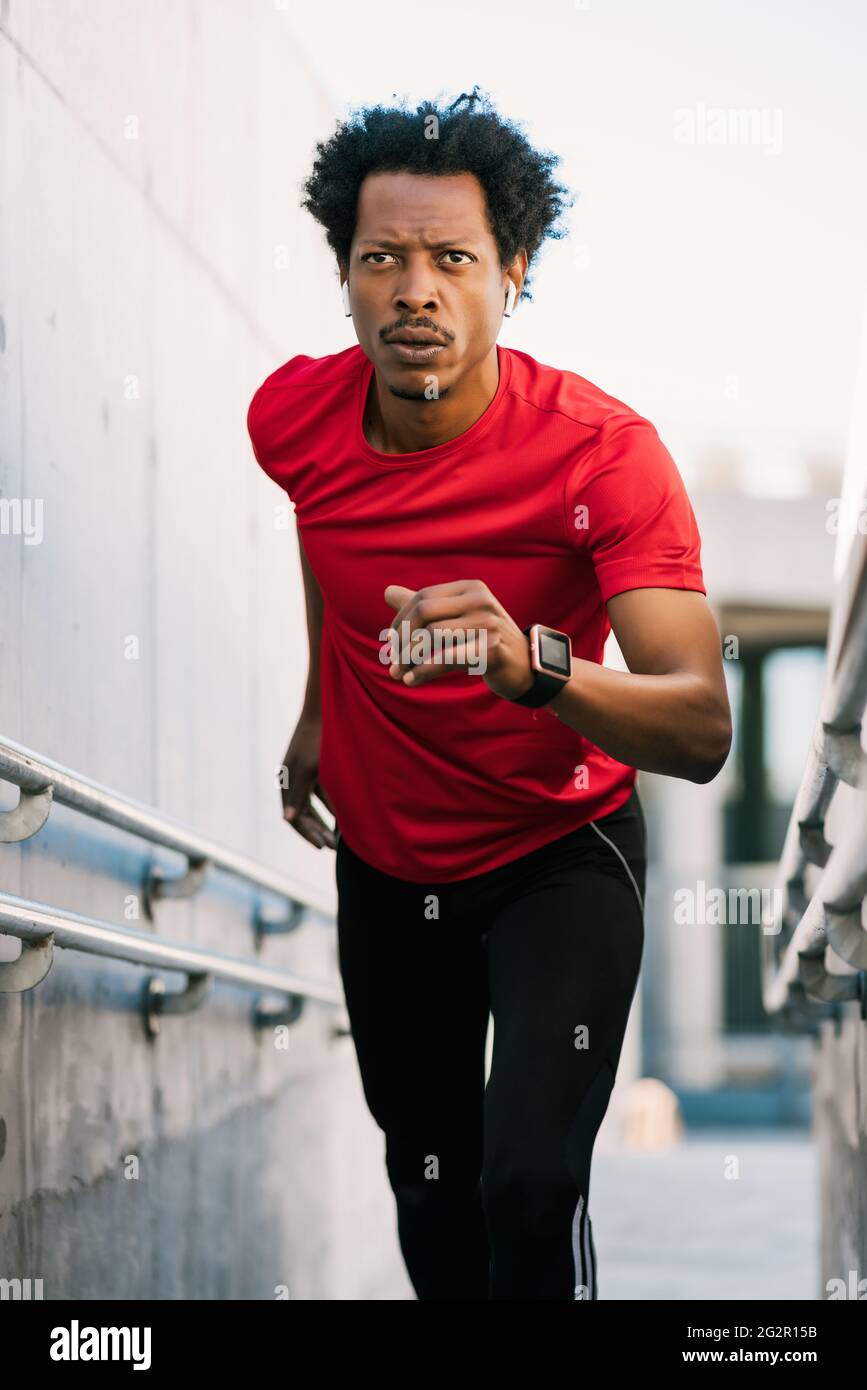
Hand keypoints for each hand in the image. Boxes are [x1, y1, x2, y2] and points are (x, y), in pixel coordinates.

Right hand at [278, 711, 337, 849]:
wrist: (326, 709)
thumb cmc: (318, 739)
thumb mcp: (311, 769)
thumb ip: (300, 795)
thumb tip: (287, 819)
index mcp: (287, 781)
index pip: (294, 817)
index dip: (308, 833)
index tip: (323, 847)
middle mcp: (292, 780)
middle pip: (303, 814)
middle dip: (317, 831)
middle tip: (334, 847)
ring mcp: (303, 774)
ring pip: (313, 805)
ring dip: (325, 821)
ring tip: (339, 838)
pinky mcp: (315, 768)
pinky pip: (322, 793)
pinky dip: (332, 805)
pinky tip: (345, 816)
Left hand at [383, 580, 533, 699]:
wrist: (525, 667)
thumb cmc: (485, 642)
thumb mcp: (456, 620)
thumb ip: (424, 606)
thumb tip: (387, 591)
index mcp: (469, 588)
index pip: (422, 598)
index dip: (400, 621)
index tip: (390, 644)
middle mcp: (480, 600)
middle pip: (423, 613)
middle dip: (401, 639)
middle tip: (393, 663)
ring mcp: (488, 623)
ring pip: (432, 636)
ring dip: (409, 659)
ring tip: (398, 674)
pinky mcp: (493, 650)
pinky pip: (447, 658)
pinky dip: (424, 671)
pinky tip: (412, 680)